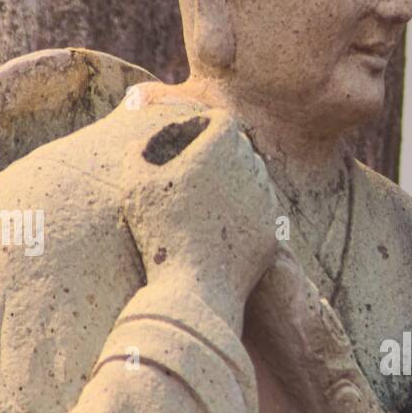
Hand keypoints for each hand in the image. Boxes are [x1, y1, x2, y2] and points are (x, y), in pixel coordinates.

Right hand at [121, 109, 276, 320]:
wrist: (196, 291)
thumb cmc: (160, 236)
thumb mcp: (136, 188)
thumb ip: (137, 152)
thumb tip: (138, 140)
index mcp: (221, 151)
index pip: (221, 121)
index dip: (203, 126)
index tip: (187, 142)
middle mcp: (252, 172)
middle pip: (242, 148)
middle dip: (221, 153)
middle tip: (197, 168)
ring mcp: (268, 203)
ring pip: (256, 178)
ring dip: (236, 181)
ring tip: (209, 198)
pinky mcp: (275, 232)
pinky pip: (263, 211)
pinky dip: (246, 212)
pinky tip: (223, 225)